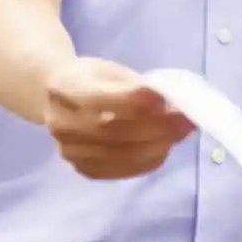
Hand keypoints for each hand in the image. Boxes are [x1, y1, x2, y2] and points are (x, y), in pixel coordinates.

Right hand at [44, 57, 195, 179]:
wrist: (56, 98)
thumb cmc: (91, 79)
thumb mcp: (110, 71)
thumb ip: (136, 86)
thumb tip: (173, 103)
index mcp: (64, 87)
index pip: (99, 98)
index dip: (132, 101)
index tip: (163, 99)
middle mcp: (60, 122)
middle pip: (113, 130)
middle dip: (155, 127)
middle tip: (185, 120)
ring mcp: (69, 150)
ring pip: (120, 154)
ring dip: (156, 145)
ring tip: (180, 133)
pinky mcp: (82, 169)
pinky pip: (120, 171)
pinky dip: (147, 161)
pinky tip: (163, 148)